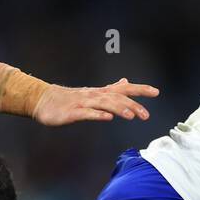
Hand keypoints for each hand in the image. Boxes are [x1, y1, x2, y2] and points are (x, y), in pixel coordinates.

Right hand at [32, 77, 158, 124]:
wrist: (43, 99)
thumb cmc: (70, 98)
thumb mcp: (93, 93)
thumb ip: (111, 89)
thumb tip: (125, 82)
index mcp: (101, 93)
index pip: (124, 89)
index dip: (140, 89)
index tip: (156, 91)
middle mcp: (95, 96)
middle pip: (117, 98)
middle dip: (132, 105)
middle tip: (146, 115)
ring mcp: (83, 103)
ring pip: (104, 104)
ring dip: (118, 109)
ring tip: (131, 116)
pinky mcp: (72, 112)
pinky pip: (86, 113)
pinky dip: (97, 114)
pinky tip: (107, 118)